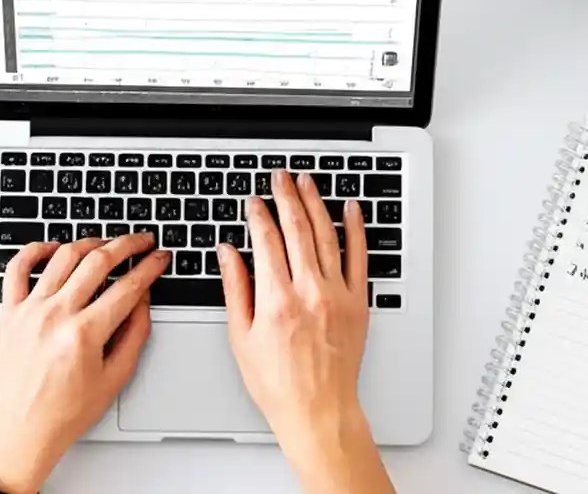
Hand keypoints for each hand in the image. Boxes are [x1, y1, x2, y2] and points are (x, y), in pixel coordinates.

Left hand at [0, 234, 169, 492]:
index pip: (127, 287)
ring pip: (63, 256)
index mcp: (84, 334)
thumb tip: (143, 299)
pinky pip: (18, 268)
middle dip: (127, 244)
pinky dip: (36, 250)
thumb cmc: (66, 412)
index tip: (160, 257)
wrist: (22, 430)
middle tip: (141, 240)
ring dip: (90, 243)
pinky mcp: (10, 312)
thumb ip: (134, 333)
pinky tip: (54, 248)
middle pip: (98, 260)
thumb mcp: (115, 377)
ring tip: (105, 244)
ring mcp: (30, 310)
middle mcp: (55, 316)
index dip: (150, 267)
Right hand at [219, 170, 394, 493]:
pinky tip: (350, 210)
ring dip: (316, 204)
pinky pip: (358, 258)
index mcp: (277, 300)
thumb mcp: (242, 337)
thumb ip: (235, 289)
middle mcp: (309, 292)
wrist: (318, 411)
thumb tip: (228, 253)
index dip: (258, 215)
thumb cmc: (278, 383)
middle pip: (298, 230)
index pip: (266, 241)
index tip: (253, 201)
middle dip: (286, 197)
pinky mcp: (358, 303)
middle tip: (280, 177)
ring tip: (307, 183)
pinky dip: (355, 230)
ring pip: (327, 236)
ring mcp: (337, 296)